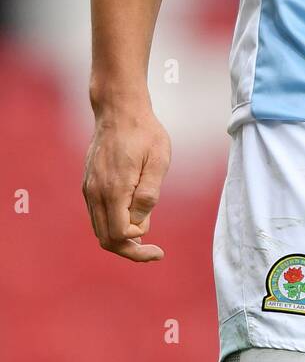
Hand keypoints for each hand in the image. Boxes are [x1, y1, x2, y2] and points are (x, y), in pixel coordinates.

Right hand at [82, 97, 170, 261]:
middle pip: (106, 239)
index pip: (119, 236)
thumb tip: (139, 225)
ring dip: (121, 238)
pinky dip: (113, 224)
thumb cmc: (145, 132)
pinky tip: (133, 217)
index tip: (158, 246)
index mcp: (114, 189)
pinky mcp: (88, 184)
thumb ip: (149, 194)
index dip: (138, 245)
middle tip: (154, 252)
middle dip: (129, 250)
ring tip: (146, 234)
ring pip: (99, 229)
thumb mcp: (159, 160)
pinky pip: (97, 215)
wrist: (119, 110)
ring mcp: (89, 189)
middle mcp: (96, 193)